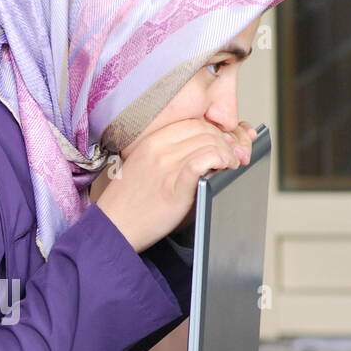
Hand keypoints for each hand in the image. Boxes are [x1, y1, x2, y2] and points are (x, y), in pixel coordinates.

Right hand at [96, 119, 256, 253]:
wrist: (115, 228)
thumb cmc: (131, 203)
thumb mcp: (145, 168)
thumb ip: (171, 154)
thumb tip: (205, 147)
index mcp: (150, 141)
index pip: (193, 122)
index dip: (215, 130)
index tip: (225, 141)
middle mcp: (159, 148)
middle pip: (205, 130)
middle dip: (226, 140)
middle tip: (236, 154)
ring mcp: (167, 165)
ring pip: (209, 142)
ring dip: (228, 151)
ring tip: (232, 163)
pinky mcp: (175, 184)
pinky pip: (205, 159)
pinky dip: (222, 159)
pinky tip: (226, 168)